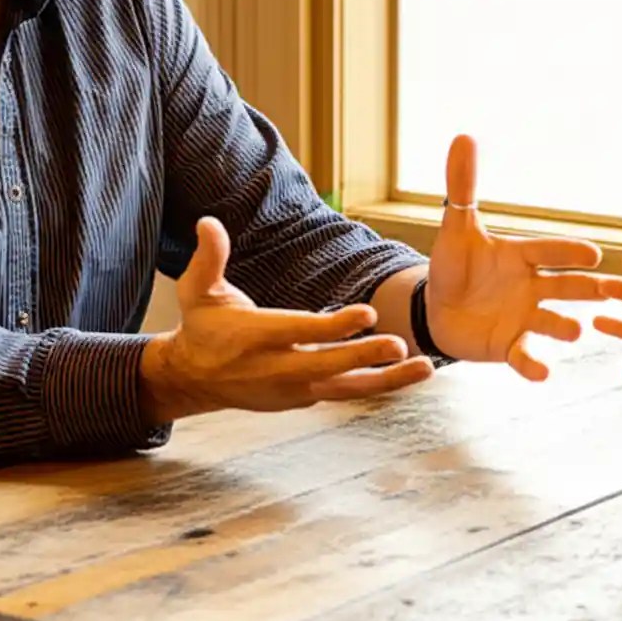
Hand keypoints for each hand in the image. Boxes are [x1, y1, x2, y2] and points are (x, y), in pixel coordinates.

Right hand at [140, 218, 434, 423]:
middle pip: (328, 364)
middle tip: (400, 345)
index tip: (367, 314)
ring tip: (426, 368)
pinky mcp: (306, 398)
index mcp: (254, 338)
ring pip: (347, 388)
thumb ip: (209, 258)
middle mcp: (277, 368)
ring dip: (389, 380)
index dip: (334, 326)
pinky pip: (347, 392)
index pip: (299, 331)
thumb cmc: (203, 327)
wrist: (194, 380)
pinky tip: (410, 374)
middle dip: (364, 357)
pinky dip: (379, 385)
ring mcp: (294, 389)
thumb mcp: (197, 291)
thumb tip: (208, 221)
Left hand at [426, 135, 607, 380]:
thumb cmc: (455, 266)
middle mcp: (532, 287)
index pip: (548, 250)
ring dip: (564, 326)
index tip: (592, 253)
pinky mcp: (511, 346)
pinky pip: (525, 355)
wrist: (438, 310)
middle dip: (584, 289)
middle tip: (607, 290)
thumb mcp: (456, 228)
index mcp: (522, 256)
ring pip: (552, 321)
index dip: (567, 252)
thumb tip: (463, 137)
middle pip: (563, 286)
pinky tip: (542, 373)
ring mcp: (525, 318)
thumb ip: (462, 187)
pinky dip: (533, 364)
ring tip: (576, 330)